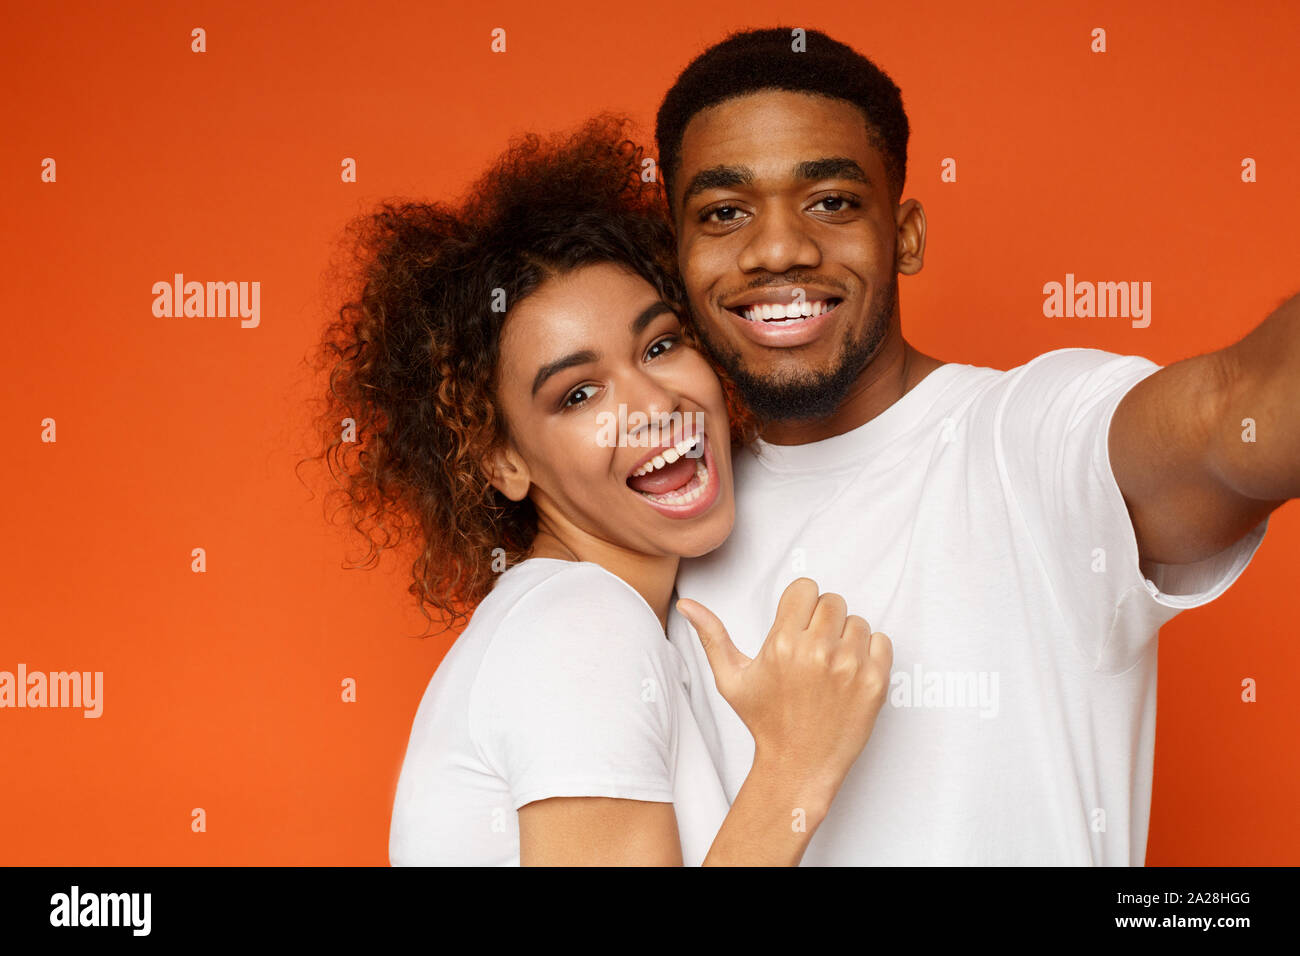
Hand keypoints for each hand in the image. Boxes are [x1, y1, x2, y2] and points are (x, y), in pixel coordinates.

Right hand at [677, 578, 892, 798]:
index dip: (800, 605)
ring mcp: (849, 666)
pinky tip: (850, 673)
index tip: (797, 625)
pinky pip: (882, 641)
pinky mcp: (874, 681)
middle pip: (832, 601)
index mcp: (783, 643)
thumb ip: (712, 636)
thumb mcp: (732, 679)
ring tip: (830, 665)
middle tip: (813, 648)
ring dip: (846, 637)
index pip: (805, 588)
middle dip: (822, 620)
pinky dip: (870, 653)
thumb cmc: (766, 722)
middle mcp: (817, 651)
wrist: (799, 766)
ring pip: (857, 621)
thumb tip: (687, 604)